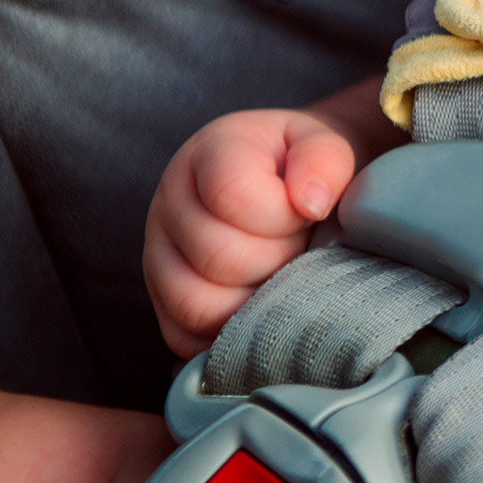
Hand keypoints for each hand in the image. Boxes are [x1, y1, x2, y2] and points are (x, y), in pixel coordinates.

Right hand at [142, 109, 357, 357]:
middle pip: (219, 259)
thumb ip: (323, 159)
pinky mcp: (163, 304)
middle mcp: (170, 204)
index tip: (309, 210)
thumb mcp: (321, 143)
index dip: (284, 214)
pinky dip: (231, 335)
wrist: (283, 185)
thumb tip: (312, 202)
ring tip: (281, 275)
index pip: (233, 196)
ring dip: (254, 301)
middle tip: (299, 246)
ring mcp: (159, 257)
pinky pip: (187, 339)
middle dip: (277, 259)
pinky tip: (263, 307)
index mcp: (208, 155)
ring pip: (197, 307)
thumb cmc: (301, 168)